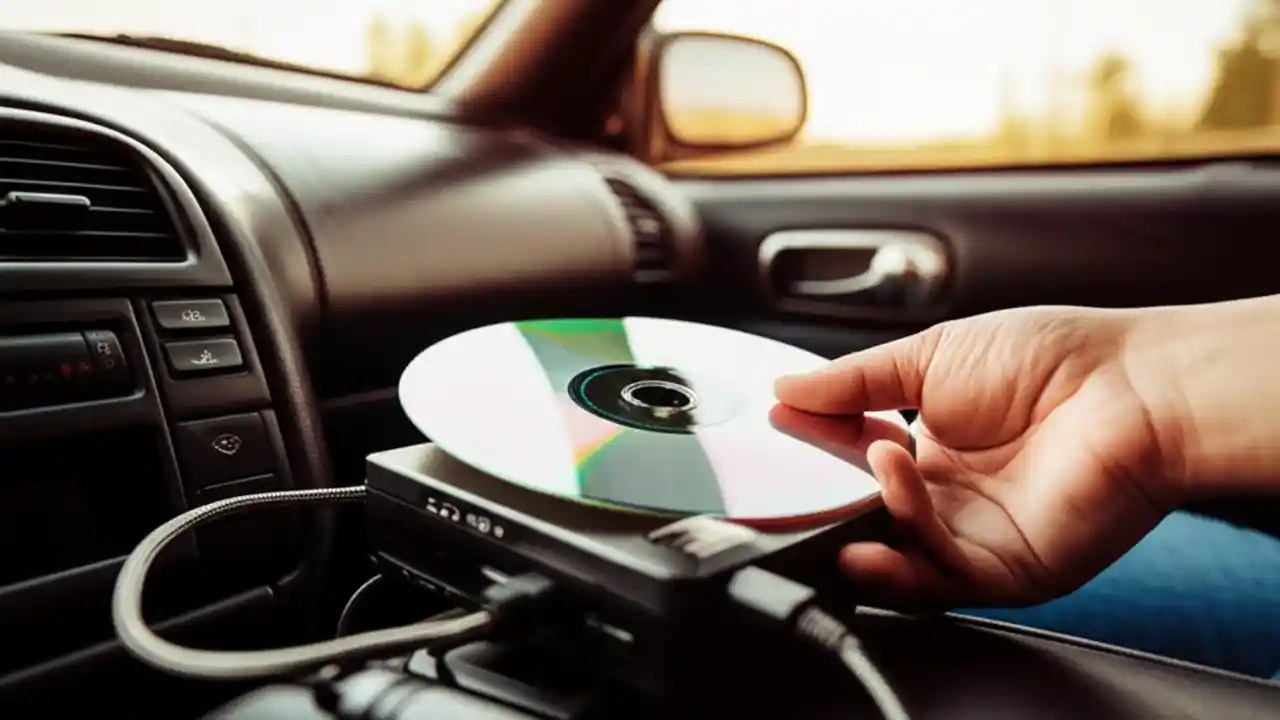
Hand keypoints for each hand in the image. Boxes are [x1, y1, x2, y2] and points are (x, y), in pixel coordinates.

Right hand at [775, 306, 1185, 609]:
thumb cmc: (1050, 357)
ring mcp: (979, 540)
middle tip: (804, 477)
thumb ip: (853, 381)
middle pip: (871, 525)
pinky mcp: (1009, 571)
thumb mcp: (929, 356)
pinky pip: (942, 574)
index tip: (784, 427)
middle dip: (832, 509)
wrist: (1133, 383)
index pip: (855, 471)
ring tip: (873, 464)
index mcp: (933, 454)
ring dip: (871, 520)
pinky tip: (901, 481)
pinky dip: (908, 538)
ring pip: (900, 559)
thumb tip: (784, 389)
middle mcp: (953, 503)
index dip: (820, 457)